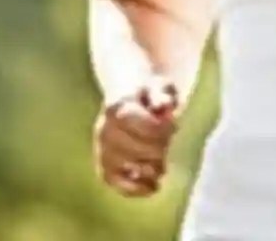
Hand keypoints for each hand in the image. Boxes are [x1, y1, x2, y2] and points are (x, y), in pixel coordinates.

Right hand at [93, 75, 179, 196]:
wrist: (127, 97)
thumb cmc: (147, 93)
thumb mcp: (158, 85)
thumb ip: (162, 94)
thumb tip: (164, 105)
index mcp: (116, 106)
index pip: (145, 126)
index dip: (164, 129)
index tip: (172, 124)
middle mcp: (104, 129)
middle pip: (139, 149)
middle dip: (160, 149)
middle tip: (167, 143)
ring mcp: (102, 149)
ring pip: (126, 168)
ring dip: (150, 170)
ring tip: (162, 165)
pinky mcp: (104, 167)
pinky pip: (115, 183)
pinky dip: (135, 189)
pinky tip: (154, 186)